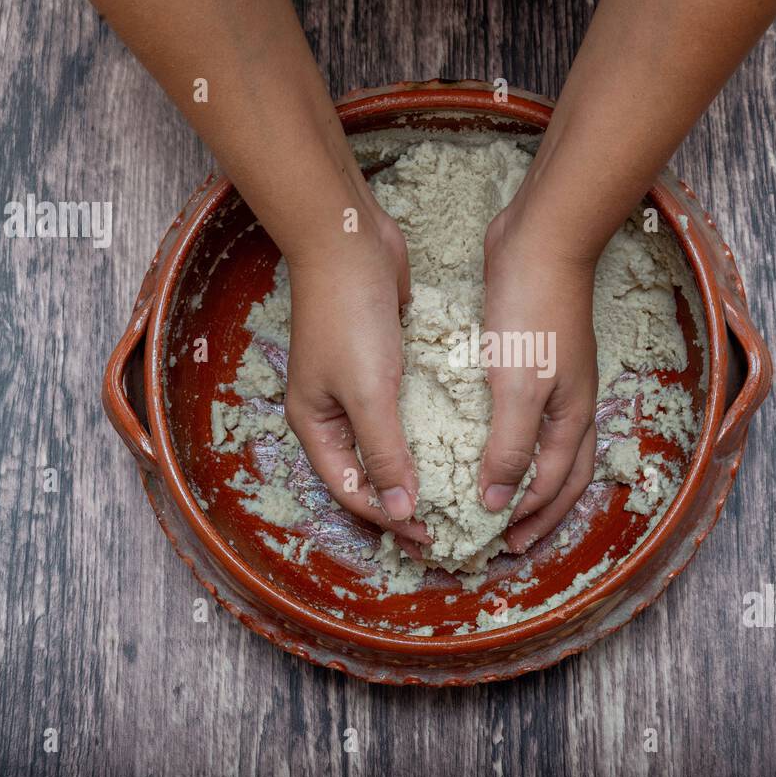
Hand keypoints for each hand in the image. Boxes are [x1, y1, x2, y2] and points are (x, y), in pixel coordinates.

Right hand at [279, 199, 428, 542]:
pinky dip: (428, 429)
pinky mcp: (384, 364)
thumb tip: (401, 511)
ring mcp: (358, 388)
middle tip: (449, 525)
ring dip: (420, 467)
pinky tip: (460, 442)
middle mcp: (333, 413)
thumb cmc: (349, 317)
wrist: (349, 241)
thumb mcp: (367, 393)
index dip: (391, 518)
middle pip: (369, 474)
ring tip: (458, 491)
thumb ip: (384, 452)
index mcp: (315, 426)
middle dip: (405, 501)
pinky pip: (407, 410)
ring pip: (391, 443)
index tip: (435, 535)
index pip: (353, 491)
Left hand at [479, 202, 599, 552]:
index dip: (527, 517)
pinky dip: (514, 440)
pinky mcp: (532, 358)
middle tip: (510, 540)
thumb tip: (498, 501)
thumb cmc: (533, 312)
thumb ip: (512, 446)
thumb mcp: (520, 387)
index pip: (553, 485)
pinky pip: (527, 416)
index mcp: (572, 417)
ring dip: (530, 480)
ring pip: (549, 447)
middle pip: (563, 475)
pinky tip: (488, 438)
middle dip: (539, 512)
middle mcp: (571, 405)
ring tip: (503, 499)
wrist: (541, 240)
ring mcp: (555, 380)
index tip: (495, 541)